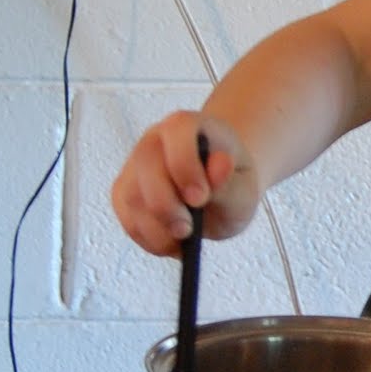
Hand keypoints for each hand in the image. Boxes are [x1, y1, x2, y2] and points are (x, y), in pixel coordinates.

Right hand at [110, 111, 260, 255]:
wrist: (221, 193)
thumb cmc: (233, 185)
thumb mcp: (244, 189)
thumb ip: (231, 184)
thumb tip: (220, 166)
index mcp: (190, 127)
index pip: (179, 130)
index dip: (184, 164)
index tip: (199, 198)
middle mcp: (156, 140)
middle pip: (146, 164)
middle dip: (165, 205)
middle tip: (187, 230)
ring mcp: (136, 165)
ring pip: (131, 196)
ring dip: (156, 228)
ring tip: (184, 240)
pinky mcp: (126, 193)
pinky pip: (126, 217)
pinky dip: (147, 238)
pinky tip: (170, 244)